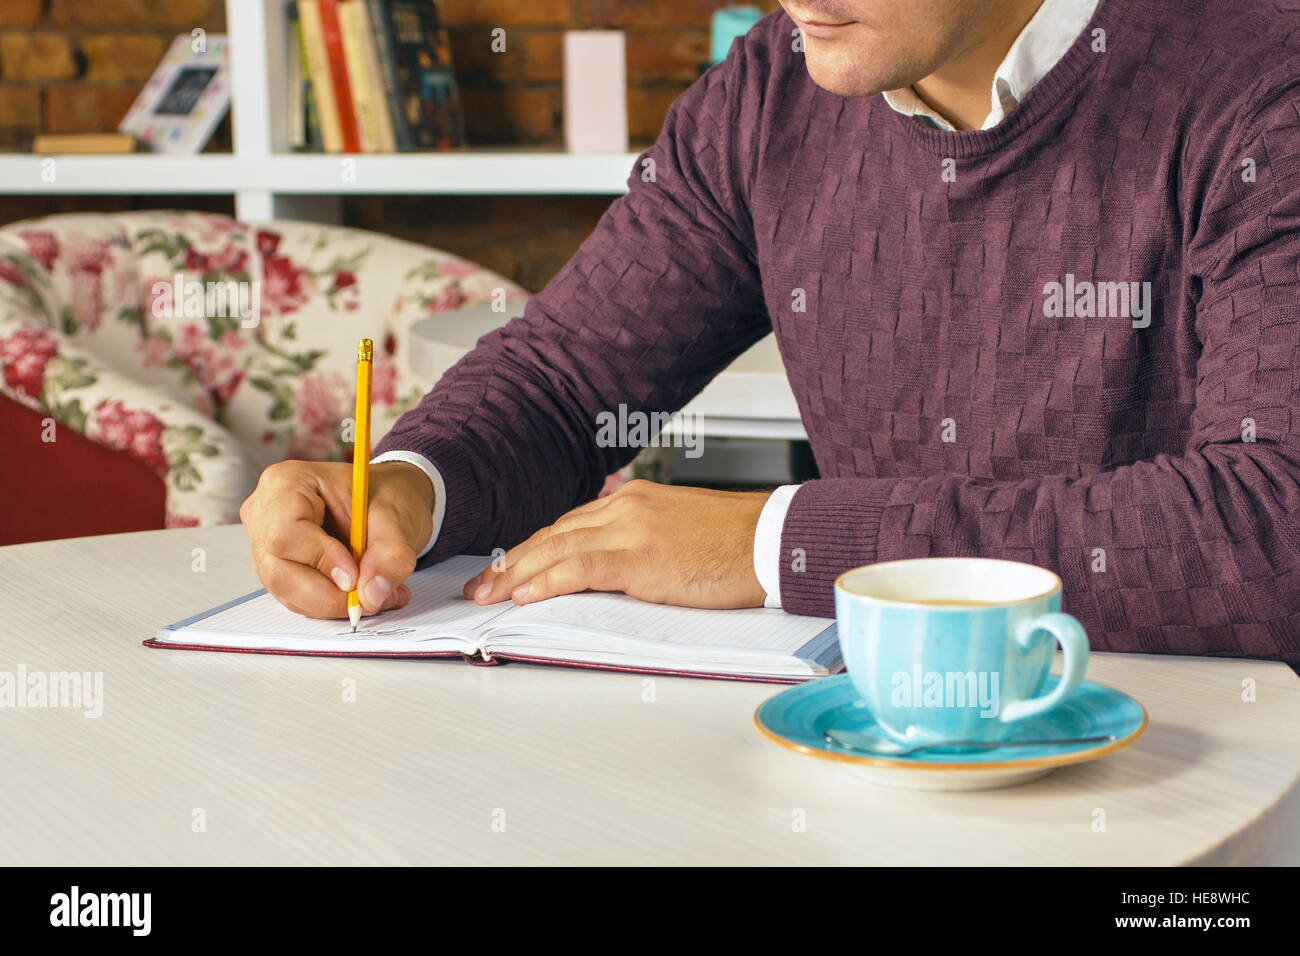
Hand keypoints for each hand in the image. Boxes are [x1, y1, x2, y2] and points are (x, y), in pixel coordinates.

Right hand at [240, 460, 433, 618]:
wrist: (386, 500)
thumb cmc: (384, 494)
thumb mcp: (397, 517)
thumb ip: (389, 555)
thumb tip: (372, 594)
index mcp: (287, 483)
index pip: (285, 534)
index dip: (321, 560)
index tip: (355, 576)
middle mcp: (266, 513)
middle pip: (279, 572)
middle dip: (329, 595)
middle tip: (372, 597)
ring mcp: (265, 543)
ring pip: (288, 592)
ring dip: (334, 602)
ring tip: (376, 592)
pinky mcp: (277, 566)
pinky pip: (296, 598)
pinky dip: (331, 602)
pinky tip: (361, 591)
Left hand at [464, 480, 770, 608]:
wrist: (774, 538)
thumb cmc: (737, 544)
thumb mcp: (680, 533)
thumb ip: (644, 544)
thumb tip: (615, 573)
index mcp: (635, 501)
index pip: (570, 526)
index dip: (533, 550)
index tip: (509, 569)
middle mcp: (626, 507)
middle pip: (553, 534)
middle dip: (512, 563)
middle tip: (481, 586)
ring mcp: (632, 529)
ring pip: (557, 549)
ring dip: (516, 575)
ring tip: (488, 596)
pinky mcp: (641, 557)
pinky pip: (581, 568)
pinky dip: (548, 580)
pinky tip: (526, 595)